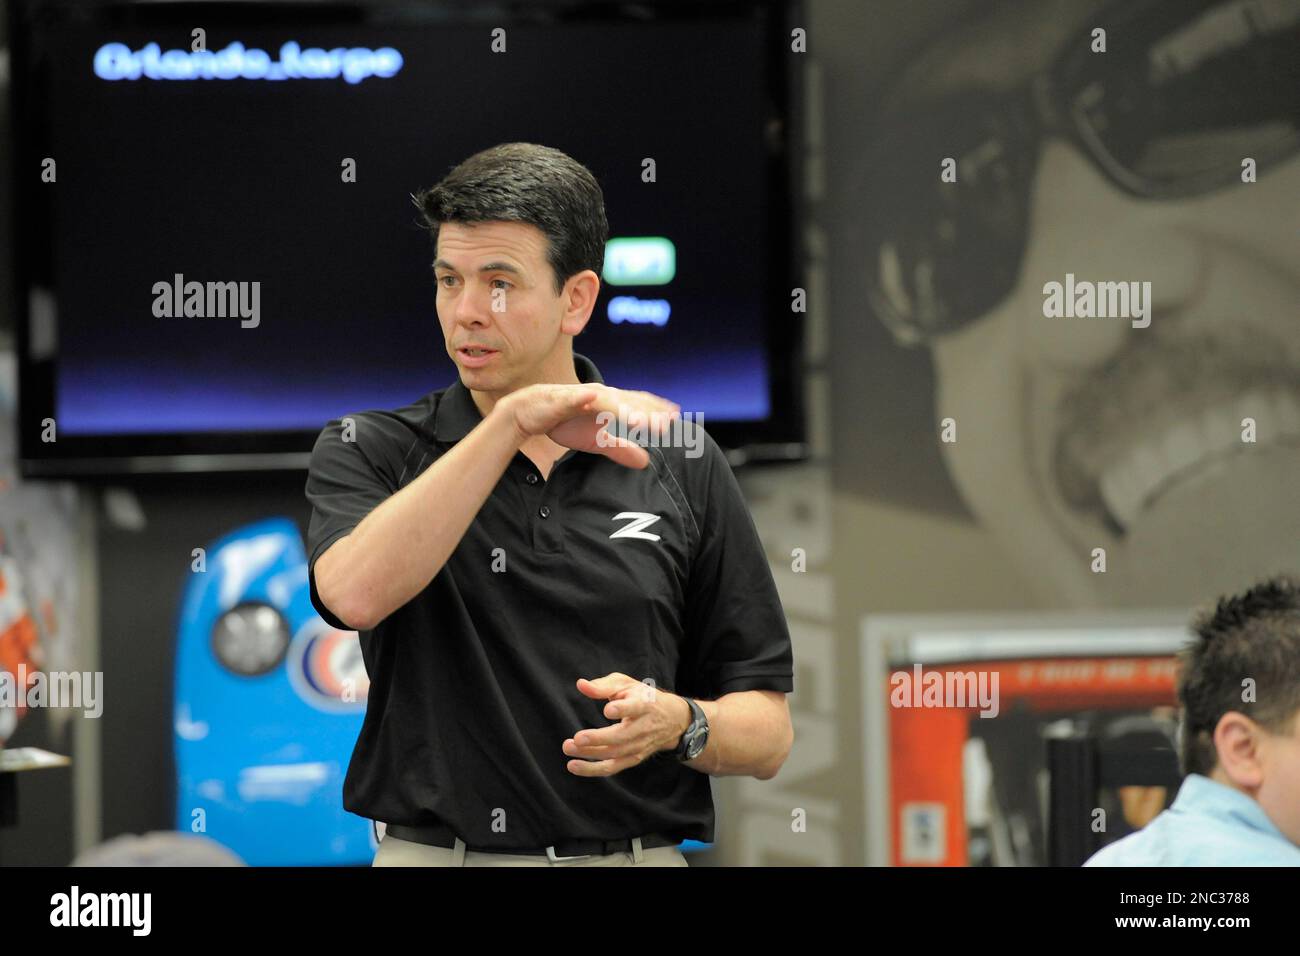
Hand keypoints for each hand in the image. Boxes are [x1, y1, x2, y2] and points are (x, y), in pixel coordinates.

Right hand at [496, 383, 679, 469]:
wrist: (529, 413)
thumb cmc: (565, 422)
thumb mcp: (596, 440)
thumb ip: (620, 449)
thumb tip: (646, 462)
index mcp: (611, 404)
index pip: (639, 406)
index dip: (657, 412)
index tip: (678, 420)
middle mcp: (601, 395)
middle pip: (629, 403)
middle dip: (649, 413)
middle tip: (668, 424)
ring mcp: (582, 395)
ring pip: (607, 401)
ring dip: (624, 409)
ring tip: (640, 421)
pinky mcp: (562, 399)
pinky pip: (574, 398)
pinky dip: (584, 397)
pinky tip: (592, 397)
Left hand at [563, 673, 691, 776]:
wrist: (672, 719)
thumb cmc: (642, 697)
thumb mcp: (626, 685)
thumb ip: (603, 685)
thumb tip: (580, 684)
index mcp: (644, 704)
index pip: (636, 707)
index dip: (623, 709)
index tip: (608, 710)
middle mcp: (644, 727)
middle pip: (622, 735)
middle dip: (599, 739)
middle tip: (577, 738)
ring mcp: (639, 745)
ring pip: (615, 753)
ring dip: (590, 754)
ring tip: (568, 748)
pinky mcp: (633, 758)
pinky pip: (612, 767)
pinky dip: (593, 769)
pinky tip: (574, 765)